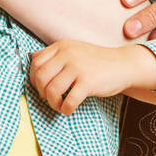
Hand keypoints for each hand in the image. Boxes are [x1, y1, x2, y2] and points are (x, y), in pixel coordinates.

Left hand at [30, 38, 155, 114]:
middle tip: (49, 98)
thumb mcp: (74, 50)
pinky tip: (69, 109)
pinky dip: (65, 109)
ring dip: (53, 103)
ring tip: (59, 105)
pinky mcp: (88, 82)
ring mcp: (78, 67)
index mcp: (62, 46)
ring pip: (52, 90)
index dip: (34, 78)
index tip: (41, 87)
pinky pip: (68, 100)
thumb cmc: (97, 61)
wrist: (124, 64)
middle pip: (40, 77)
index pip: (36, 62)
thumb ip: (55, 54)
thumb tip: (31, 59)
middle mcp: (68, 54)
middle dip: (41, 92)